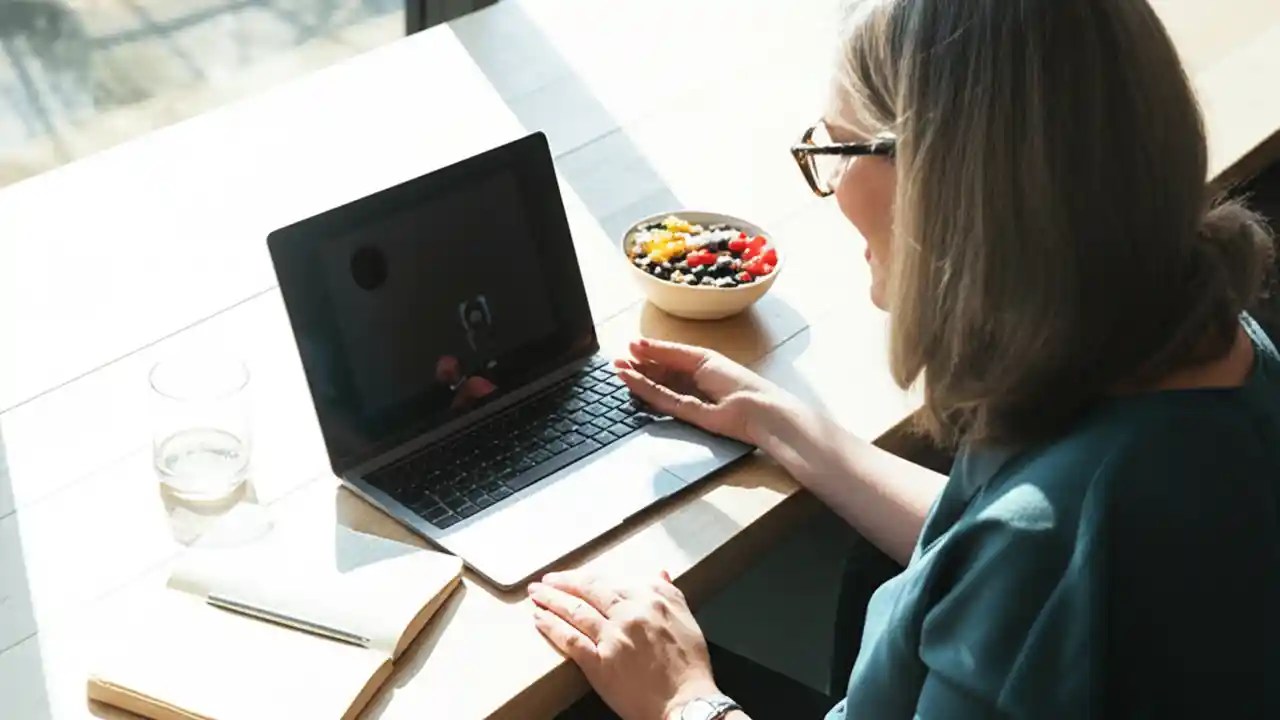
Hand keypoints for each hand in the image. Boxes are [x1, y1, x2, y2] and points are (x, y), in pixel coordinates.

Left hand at [530, 570, 718, 719]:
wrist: (685, 703)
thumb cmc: (689, 666)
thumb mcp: (687, 619)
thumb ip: (669, 592)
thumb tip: (658, 573)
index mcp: (651, 598)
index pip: (610, 581)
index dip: (586, 578)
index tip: (573, 577)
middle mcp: (629, 612)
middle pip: (588, 591)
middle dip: (561, 583)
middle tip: (545, 580)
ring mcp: (612, 637)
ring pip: (575, 611)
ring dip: (551, 600)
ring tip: (536, 595)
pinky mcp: (599, 662)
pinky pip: (570, 639)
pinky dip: (552, 627)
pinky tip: (540, 620)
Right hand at [615, 338, 783, 445]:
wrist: (758, 410)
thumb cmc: (738, 381)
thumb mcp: (700, 358)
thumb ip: (669, 354)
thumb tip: (644, 346)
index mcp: (700, 365)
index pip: (669, 357)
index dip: (649, 352)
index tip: (630, 346)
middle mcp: (692, 383)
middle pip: (660, 373)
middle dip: (639, 366)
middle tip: (616, 361)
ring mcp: (688, 400)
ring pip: (657, 387)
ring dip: (638, 378)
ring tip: (618, 369)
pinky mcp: (686, 415)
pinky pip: (661, 399)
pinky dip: (645, 389)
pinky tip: (632, 380)